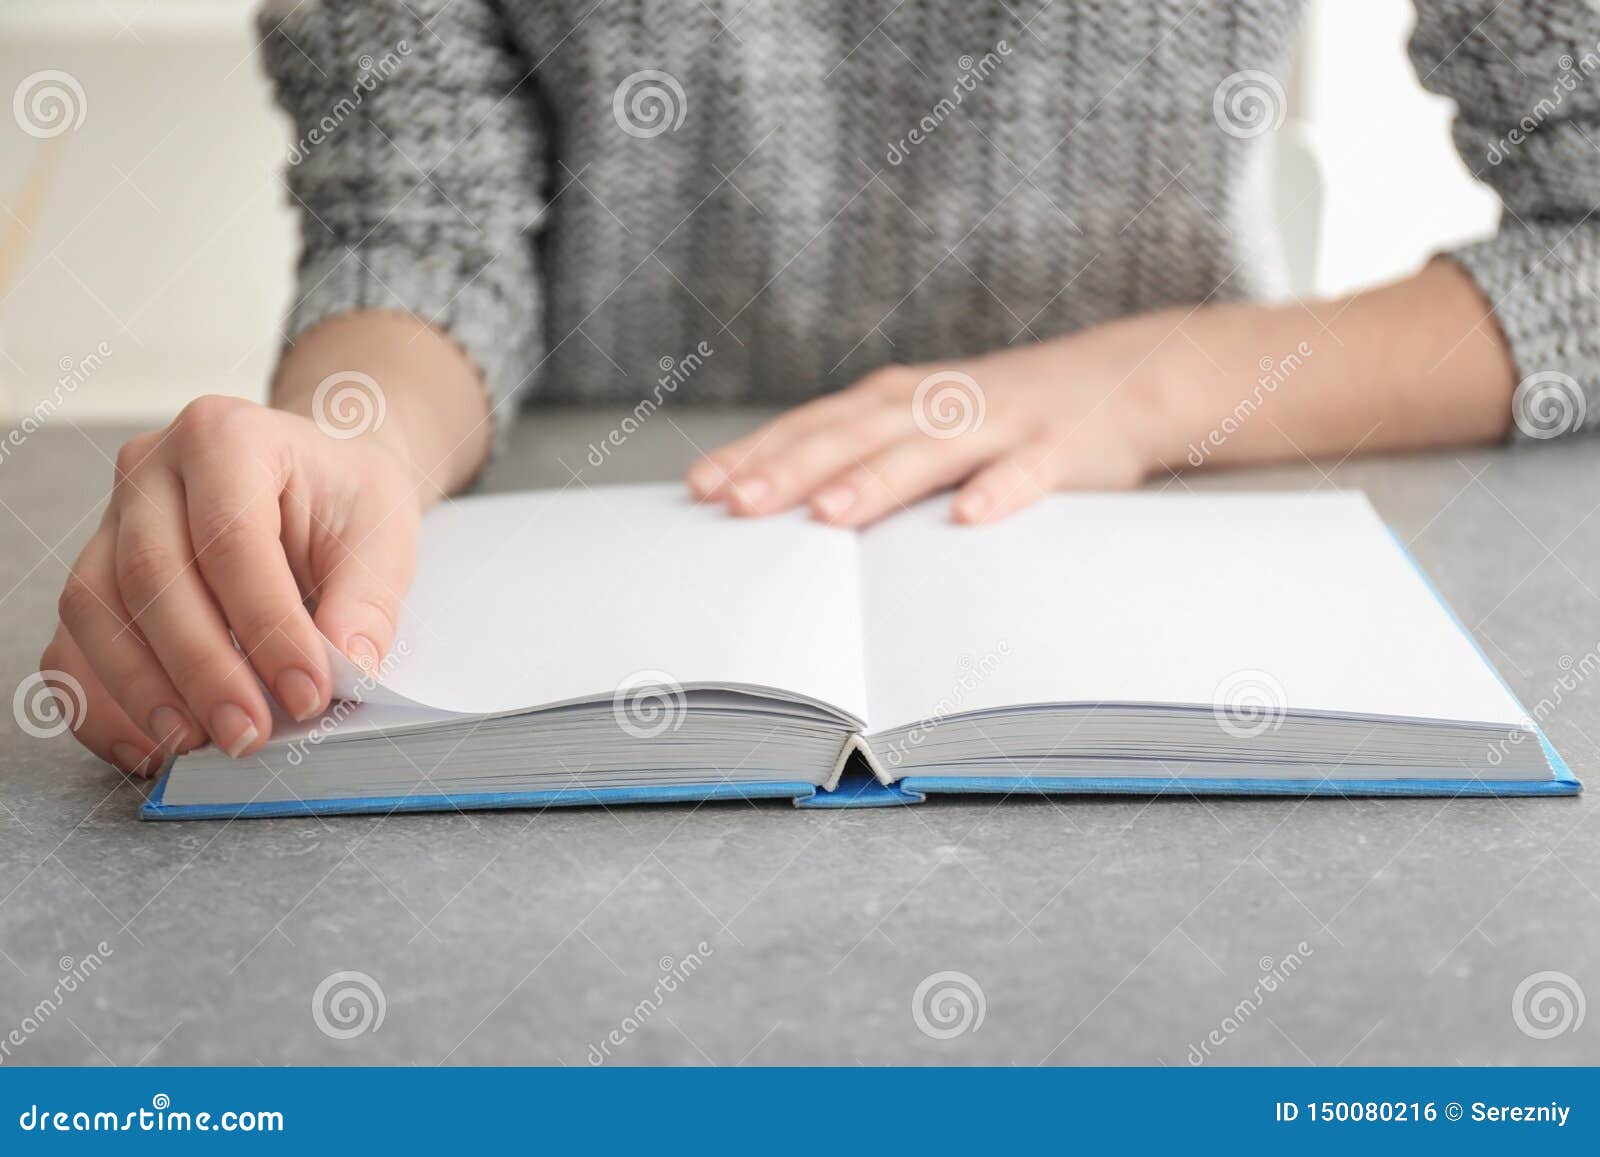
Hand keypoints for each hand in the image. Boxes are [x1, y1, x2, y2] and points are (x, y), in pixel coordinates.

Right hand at [39, 395, 422, 774]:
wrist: (315, 482)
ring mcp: (110, 520)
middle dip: (202, 668)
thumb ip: (366, 602)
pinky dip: (102, 702)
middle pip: (152, 574)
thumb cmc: (345, 501)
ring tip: (198, 745)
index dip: (267, 624)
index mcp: (227, 435)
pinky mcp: (96, 575)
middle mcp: (151, 469)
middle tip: (250, 735)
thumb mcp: (383, 534)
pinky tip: (146, 746)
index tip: (308, 693)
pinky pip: (70, 643)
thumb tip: (345, 671)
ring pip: (96, 609)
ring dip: (143, 690)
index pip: (232, 537)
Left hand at [686, 332, 1173, 525]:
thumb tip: (775, 496)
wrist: (1123, 377)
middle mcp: (937, 404)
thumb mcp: (926, 420)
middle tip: (737, 503)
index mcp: (898, 400)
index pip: (813, 426)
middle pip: (854, 437)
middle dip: (791, 470)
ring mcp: (997, 423)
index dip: (757, 455)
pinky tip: (970, 517)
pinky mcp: (1057, 448)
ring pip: (928, 452)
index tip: (702, 488)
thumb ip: (863, 451)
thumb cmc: (1004, 413)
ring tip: (828, 516)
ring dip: (876, 482)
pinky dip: (1000, 492)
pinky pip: (1027, 473)